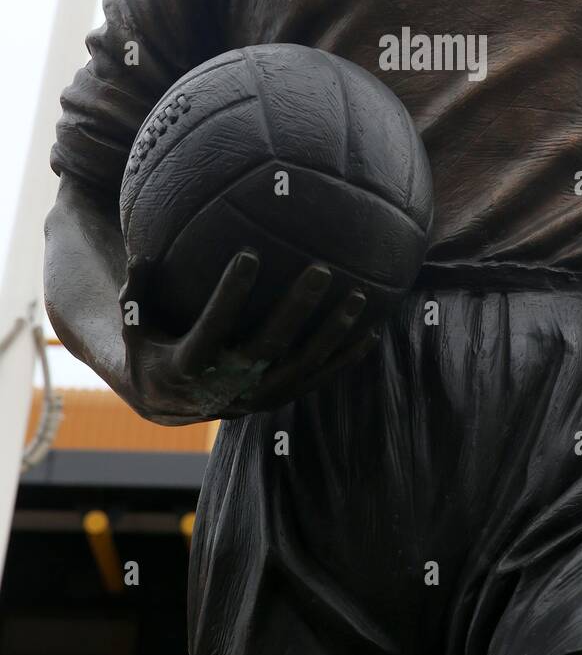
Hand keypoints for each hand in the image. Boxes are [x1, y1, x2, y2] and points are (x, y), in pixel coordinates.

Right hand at [119, 251, 375, 422]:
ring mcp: (256, 397)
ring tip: (358, 297)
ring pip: (301, 368)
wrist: (169, 402)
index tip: (248, 254)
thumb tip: (140, 252)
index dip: (229, 295)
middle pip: (267, 348)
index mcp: (186, 367)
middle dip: (296, 309)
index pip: (211, 328)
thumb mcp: (136, 324)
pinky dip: (344, 358)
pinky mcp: (279, 399)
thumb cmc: (152, 345)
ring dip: (331, 334)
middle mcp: (225, 387)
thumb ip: (137, 293)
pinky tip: (372, 331)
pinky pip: (317, 379)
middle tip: (321, 270)